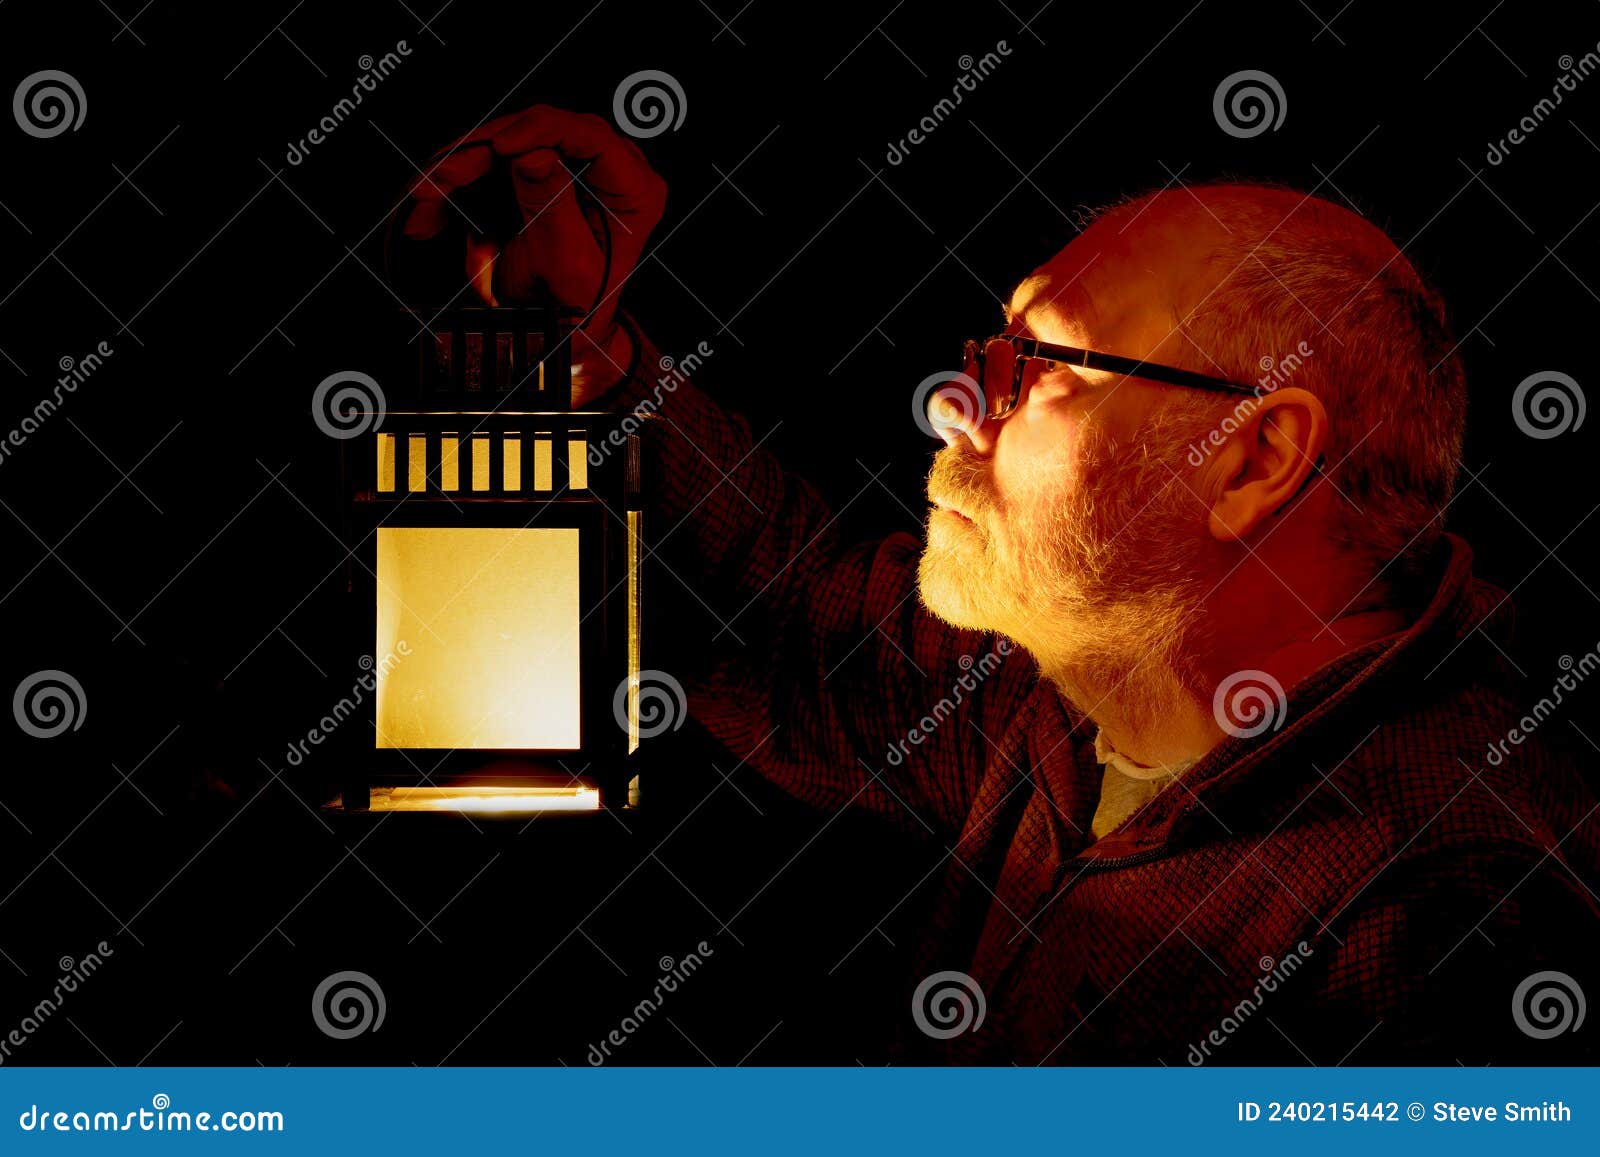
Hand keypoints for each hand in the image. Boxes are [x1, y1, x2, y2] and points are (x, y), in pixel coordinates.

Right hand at [402, 105, 667, 398]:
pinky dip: (454, 191)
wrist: (559, 334)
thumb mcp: (568, 268)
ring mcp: (566, 167)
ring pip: (503, 147)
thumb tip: (534, 155)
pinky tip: (428, 216)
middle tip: (437, 181)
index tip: (499, 146)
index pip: (591, 136)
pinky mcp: (530, 174)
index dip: (540, 130)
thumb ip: (553, 210)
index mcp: (633, 188)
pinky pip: (487, 169)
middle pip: (538, 133)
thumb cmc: (576, 310)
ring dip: (456, 173)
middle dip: (479, 155)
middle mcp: (604, 168)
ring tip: (422, 204)